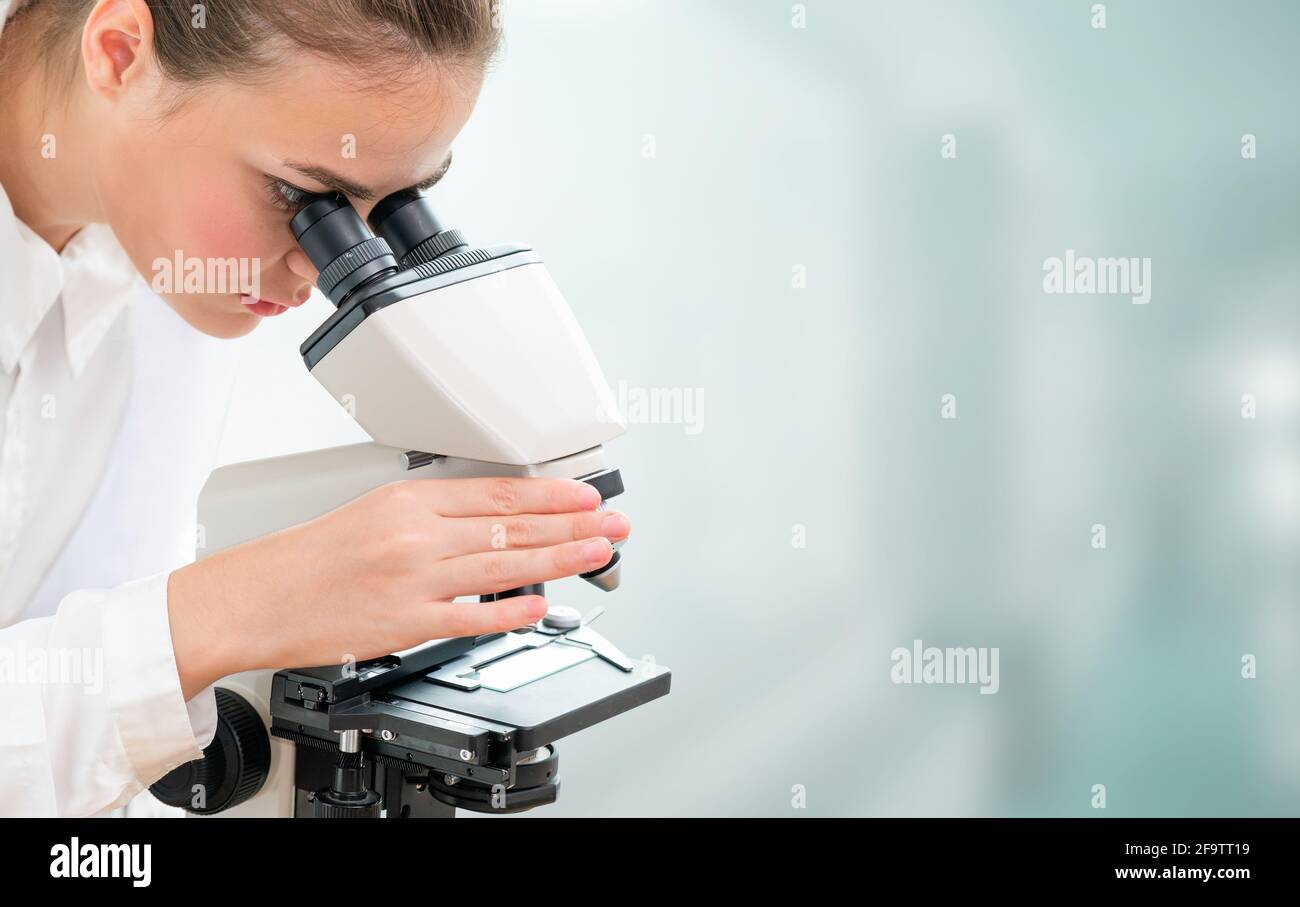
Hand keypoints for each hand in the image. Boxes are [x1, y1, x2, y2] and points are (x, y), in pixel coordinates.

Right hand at [167, 476, 629, 698]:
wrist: (256, 597)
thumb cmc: (308, 558)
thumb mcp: (372, 513)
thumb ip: (433, 516)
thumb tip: (493, 522)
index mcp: (408, 501)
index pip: (497, 493)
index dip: (549, 496)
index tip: (584, 496)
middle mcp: (416, 535)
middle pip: (510, 527)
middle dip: (571, 525)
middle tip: (612, 524)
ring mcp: (413, 580)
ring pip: (503, 566)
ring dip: (558, 560)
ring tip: (596, 554)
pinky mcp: (405, 622)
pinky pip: (472, 617)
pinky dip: (510, 611)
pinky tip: (541, 605)